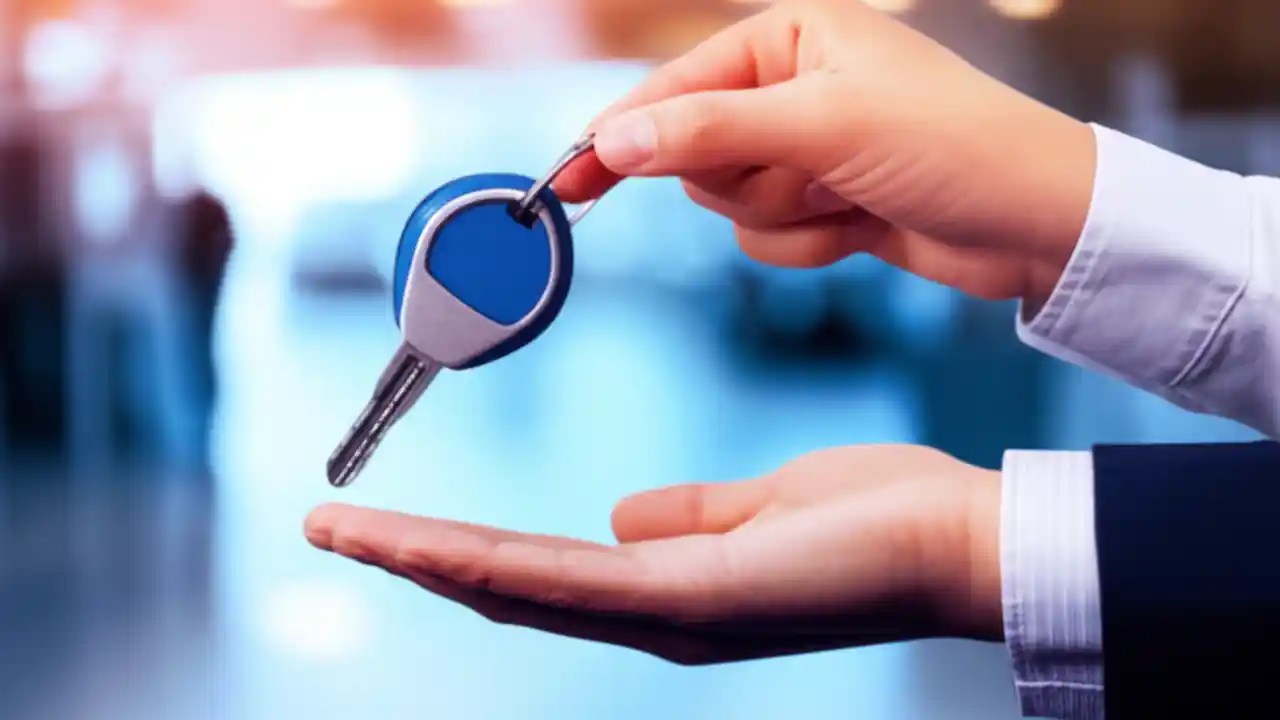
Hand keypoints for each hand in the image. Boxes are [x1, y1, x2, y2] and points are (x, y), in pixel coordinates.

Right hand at [304, 445, 1001, 664]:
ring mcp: (672, 617)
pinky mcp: (700, 601)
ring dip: (427, 562)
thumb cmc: (874, 523)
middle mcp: (653, 617)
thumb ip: (689, 516)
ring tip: (349, 534)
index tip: (387, 528)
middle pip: (508, 588)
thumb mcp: (760, 509)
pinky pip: (581, 582)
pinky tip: (438, 549)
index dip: (453, 554)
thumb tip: (621, 516)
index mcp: (665, 590)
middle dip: (411, 561)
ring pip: (523, 588)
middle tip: (329, 528)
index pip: (537, 571)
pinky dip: (500, 566)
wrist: (960, 544)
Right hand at [555, 0, 1095, 309]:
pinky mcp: (820, 202)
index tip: (568, 181)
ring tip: (853, 197)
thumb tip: (616, 137)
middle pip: (694, 154)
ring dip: (787, 216)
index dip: (620, 135)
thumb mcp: (824, 126)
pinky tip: (864, 224)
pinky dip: (810, 244)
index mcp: (787, 38)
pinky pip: (766, 239)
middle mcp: (788, 87)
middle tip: (813, 175)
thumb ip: (711, 129)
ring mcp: (803, 149)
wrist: (1034, 222)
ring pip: (727, 204)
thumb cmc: (950, 145)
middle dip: (749, 180)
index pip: (673, 88)